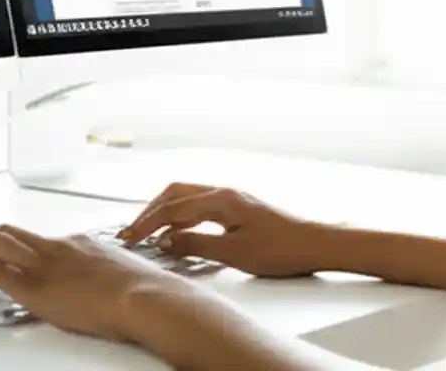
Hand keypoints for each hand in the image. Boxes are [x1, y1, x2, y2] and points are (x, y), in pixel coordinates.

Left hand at [0, 224, 195, 340]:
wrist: (144, 297)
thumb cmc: (144, 291)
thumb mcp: (123, 272)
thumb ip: (109, 272)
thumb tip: (113, 281)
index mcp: (79, 244)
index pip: (42, 241)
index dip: (24, 248)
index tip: (19, 257)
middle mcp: (57, 247)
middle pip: (12, 231)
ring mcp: (44, 265)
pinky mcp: (34, 288)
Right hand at [119, 183, 336, 277]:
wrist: (317, 244)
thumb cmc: (283, 249)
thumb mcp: (234, 253)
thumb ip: (196, 244)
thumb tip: (165, 241)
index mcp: (221, 200)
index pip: (172, 209)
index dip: (146, 223)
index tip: (129, 236)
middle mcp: (224, 193)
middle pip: (174, 193)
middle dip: (150, 211)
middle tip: (132, 231)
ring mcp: (231, 199)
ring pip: (186, 197)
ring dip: (164, 212)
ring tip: (148, 231)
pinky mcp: (238, 209)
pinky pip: (199, 206)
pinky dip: (181, 216)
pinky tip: (178, 233)